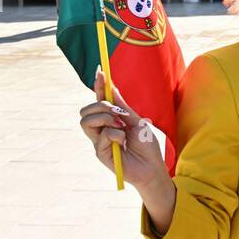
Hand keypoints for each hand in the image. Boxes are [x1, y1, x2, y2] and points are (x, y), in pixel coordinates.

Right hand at [78, 69, 167, 189]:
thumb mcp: (137, 121)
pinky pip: (101, 135)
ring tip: (121, 127)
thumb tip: (112, 86)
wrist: (152, 167)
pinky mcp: (99, 153)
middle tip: (119, 113)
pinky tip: (123, 143)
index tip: (100, 71)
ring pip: (86, 121)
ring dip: (105, 119)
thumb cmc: (146, 146)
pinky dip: (115, 135)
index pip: (99, 101)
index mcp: (110, 121)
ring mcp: (98, 141)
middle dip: (101, 106)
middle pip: (86, 110)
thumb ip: (123, 106)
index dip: (99, 86)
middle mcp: (101, 130)